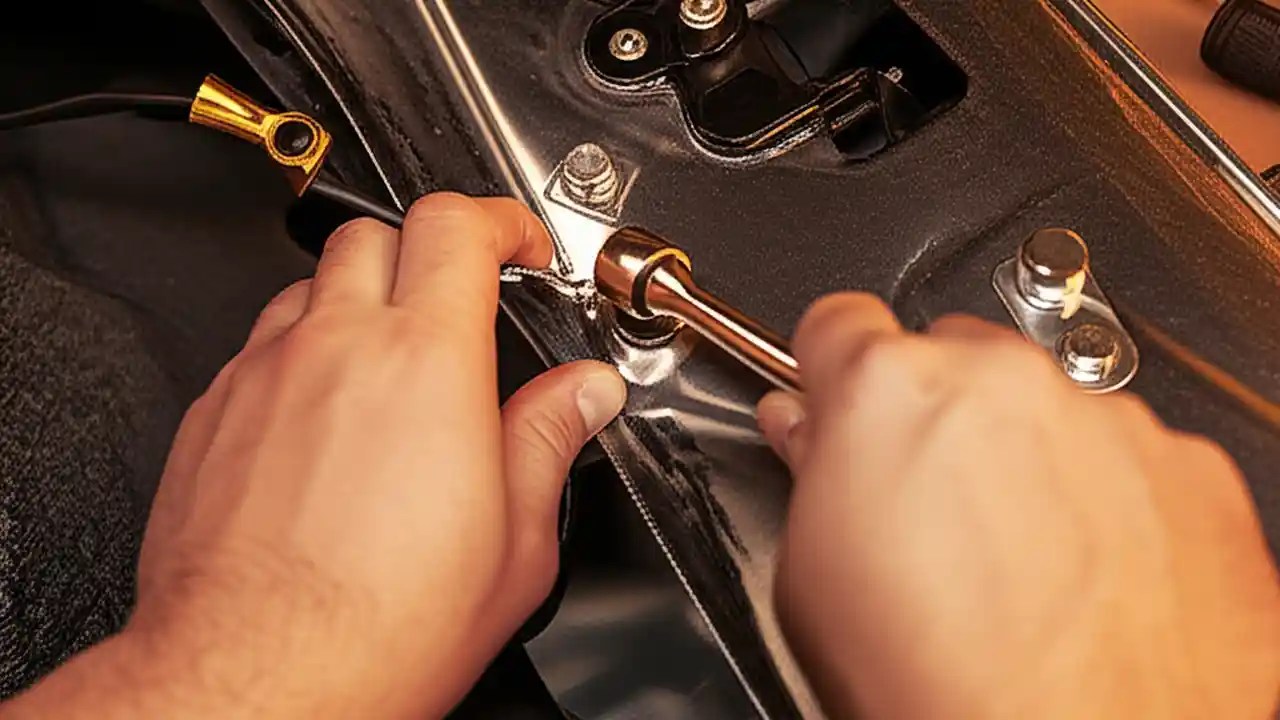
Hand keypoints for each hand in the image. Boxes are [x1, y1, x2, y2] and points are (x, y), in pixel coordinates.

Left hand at [12, 194, 626, 718]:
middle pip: (378, 233)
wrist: (256, 682)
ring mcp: (264, 376)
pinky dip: (302, 354)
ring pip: (313, 284)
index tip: (518, 245)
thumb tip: (583, 395)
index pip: (457, 226)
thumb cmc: (380, 628)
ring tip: (389, 361)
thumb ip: (549, 441)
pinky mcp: (214, 414)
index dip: (500, 220)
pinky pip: (260, 345)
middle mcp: (337, 350)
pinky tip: (326, 418)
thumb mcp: (514, 542)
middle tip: (458, 297)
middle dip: (428, 249)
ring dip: (360, 300)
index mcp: (427, 364)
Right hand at [757, 293, 1279, 719]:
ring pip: (1042, 405)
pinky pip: (1127, 456)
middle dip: (932, 415)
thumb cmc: (941, 685)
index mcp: (893, 390)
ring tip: (1009, 560)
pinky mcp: (1189, 471)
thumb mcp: (811, 576)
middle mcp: (1006, 383)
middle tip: (926, 508)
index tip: (838, 401)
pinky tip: (1078, 576)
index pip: (838, 321)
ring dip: (1021, 456)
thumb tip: (809, 432)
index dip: (831, 369)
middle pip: (949, 357)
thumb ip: (808, 469)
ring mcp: (1108, 422)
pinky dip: (1103, 499)